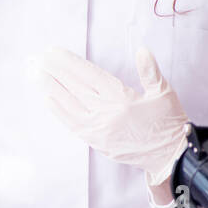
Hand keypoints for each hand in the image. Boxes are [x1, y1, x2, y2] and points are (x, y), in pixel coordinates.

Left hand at [36, 46, 188, 185]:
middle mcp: (106, 113)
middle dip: (55, 71)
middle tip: (39, 59)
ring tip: (37, 74)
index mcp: (122, 98)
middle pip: (75, 87)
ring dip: (51, 89)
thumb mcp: (163, 93)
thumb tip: (142, 51)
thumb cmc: (169, 122)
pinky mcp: (96, 142)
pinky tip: (48, 99)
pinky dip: (59, 111)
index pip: (89, 75)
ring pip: (69, 105)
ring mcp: (99, 129)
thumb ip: (149, 71)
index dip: (69, 63)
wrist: (170, 156)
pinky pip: (73, 124)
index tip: (54, 52)